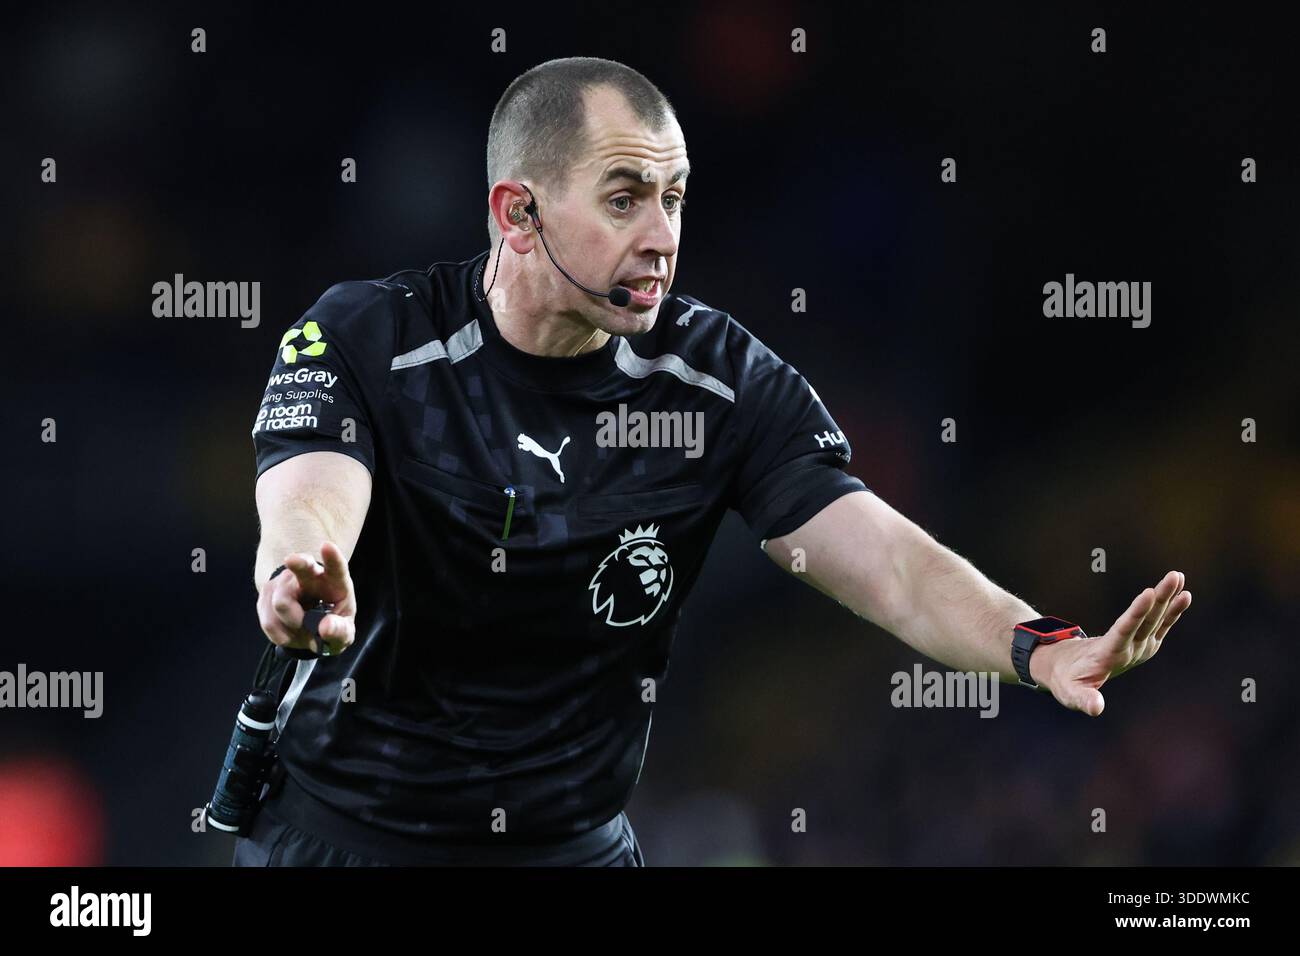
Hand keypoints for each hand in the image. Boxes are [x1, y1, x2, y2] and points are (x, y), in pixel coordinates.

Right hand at [257, 541, 357, 655]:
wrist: (308, 624)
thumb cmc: (331, 620)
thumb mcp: (344, 631)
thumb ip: (340, 630)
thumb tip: (325, 627)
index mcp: (334, 580)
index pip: (336, 567)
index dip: (332, 557)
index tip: (327, 546)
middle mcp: (309, 576)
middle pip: (301, 565)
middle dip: (298, 562)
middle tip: (291, 560)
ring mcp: (285, 583)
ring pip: (282, 603)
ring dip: (294, 626)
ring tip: (304, 629)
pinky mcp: (267, 596)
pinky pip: (270, 621)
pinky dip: (282, 635)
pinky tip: (292, 632)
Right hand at [1030, 570, 1190, 715]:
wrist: (1073, 677)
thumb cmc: (1067, 682)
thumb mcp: (1070, 692)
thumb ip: (1082, 699)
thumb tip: (1095, 708)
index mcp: (1110, 657)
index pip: (1125, 631)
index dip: (1137, 613)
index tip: (1148, 593)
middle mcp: (1131, 651)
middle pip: (1148, 621)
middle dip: (1161, 599)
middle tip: (1174, 577)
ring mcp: (1141, 648)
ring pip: (1156, 619)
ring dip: (1168, 598)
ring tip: (1178, 577)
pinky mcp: (1144, 643)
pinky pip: (1160, 624)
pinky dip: (1172, 610)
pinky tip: (1183, 595)